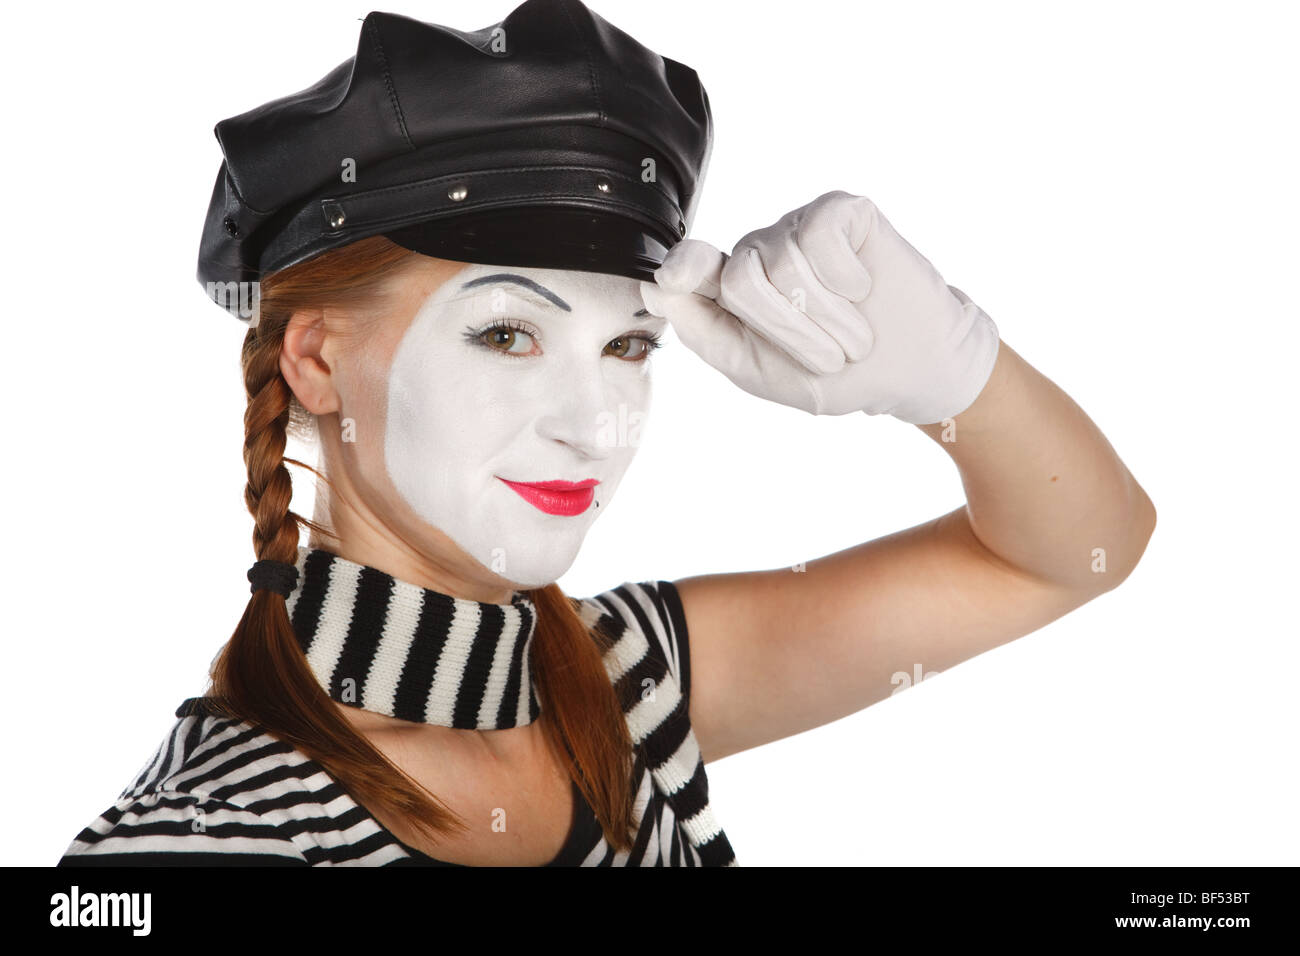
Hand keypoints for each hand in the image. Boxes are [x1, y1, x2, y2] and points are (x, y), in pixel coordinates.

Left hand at [639, 190, 1000, 424]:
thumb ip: (705, 331)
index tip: (672, 277)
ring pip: (784, 265)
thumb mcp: (760, 369)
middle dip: (792, 334)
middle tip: (831, 355)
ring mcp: (797, 227)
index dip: (679, 270)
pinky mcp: (839, 211)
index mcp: (730, 292)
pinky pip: (821, 238)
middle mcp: (757, 252)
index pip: (687, 269)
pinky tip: (864, 288)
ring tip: (854, 333)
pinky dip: (847, 280)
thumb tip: (655, 287)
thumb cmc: (836, 373)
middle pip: (740, 282)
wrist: (911, 369)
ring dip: (829, 319)